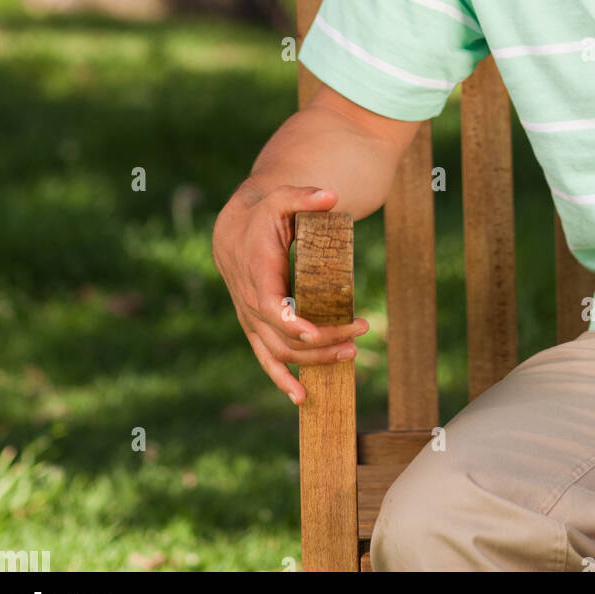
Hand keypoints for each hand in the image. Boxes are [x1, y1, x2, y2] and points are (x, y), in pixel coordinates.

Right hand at [212, 179, 368, 405]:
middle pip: (284, 336)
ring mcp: (251, 320)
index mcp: (258, 274)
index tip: (317, 333)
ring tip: (350, 354)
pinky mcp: (255, 328)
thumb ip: (305, 196)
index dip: (292, 324)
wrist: (234, 233)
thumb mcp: (281, 198)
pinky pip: (266, 360)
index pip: (270, 307)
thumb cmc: (264, 215)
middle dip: (323, 340)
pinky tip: (302, 397)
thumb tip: (332, 196)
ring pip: (279, 353)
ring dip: (313, 361)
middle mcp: (251, 303)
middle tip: (360, 332)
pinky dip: (281, 380)